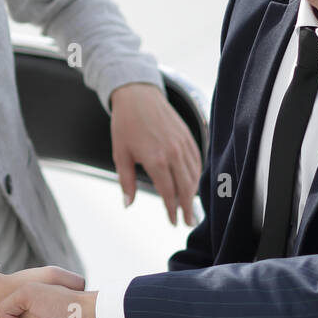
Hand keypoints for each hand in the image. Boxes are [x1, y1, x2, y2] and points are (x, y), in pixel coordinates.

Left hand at [110, 82, 200, 225]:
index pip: (168, 192)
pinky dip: (197, 174)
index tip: (173, 221)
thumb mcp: (121, 154)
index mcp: (156, 160)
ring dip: (193, 193)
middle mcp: (174, 153)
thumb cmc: (126, 124)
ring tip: (191, 207)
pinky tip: (193, 183)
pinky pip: (197, 160)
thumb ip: (126, 181)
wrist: (138, 96)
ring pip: (194, 175)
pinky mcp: (188, 136)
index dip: (172, 209)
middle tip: (188, 221)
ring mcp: (183, 144)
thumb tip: (127, 204)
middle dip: (187, 207)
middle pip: (186, 187)